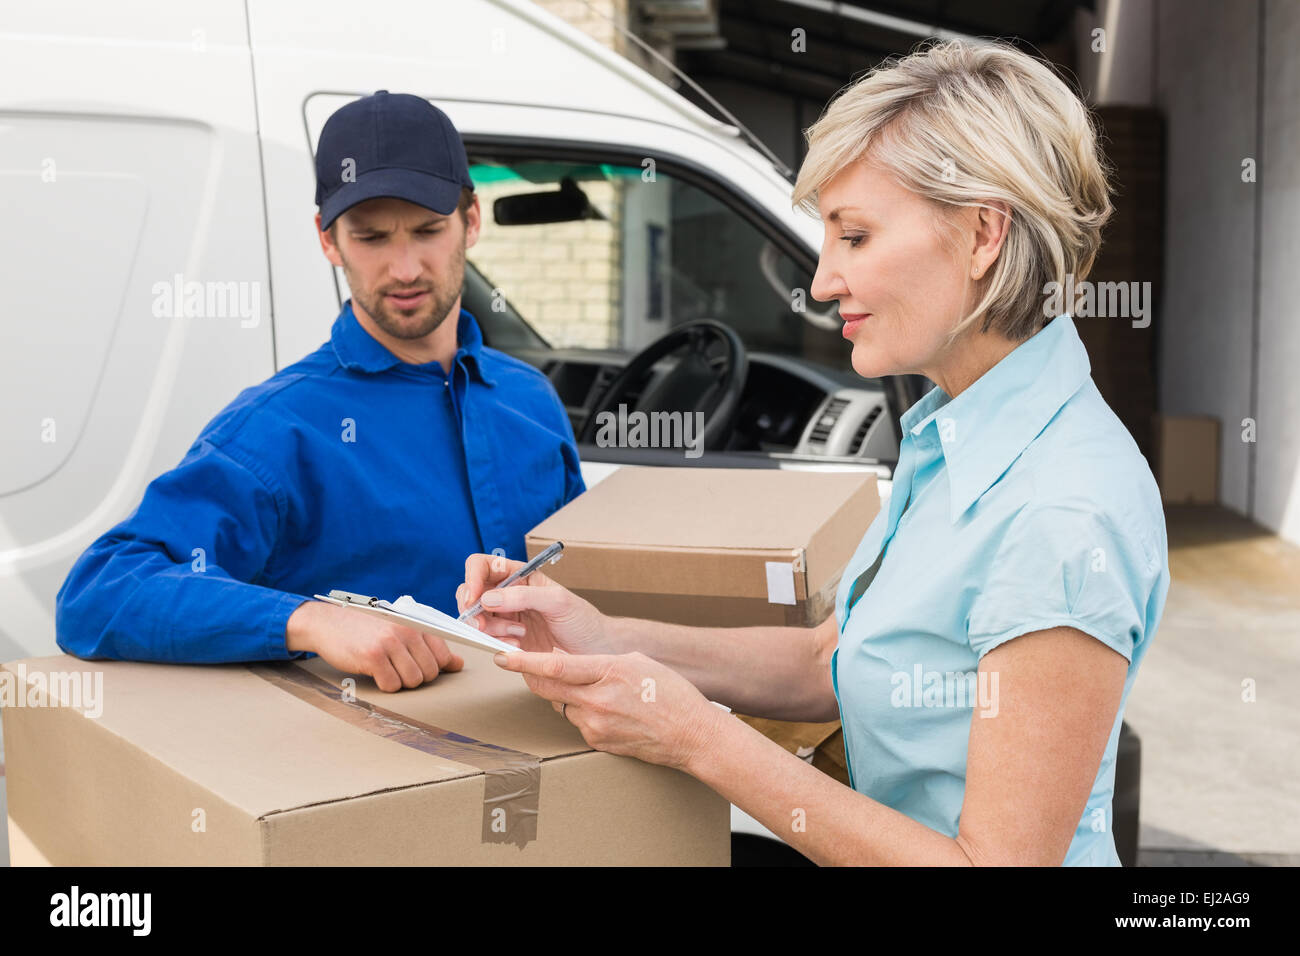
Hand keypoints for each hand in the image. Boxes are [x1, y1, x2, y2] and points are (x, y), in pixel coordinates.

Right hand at [285, 599, 462, 692]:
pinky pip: (392, 685)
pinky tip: (374, 673)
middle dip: (416, 677)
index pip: (444, 655)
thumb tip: (458, 664)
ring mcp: (390, 643)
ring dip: (400, 682)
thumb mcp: (400, 630)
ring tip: (386, 670)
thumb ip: (429, 646)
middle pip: (430, 672)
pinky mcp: (373, 656)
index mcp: (417, 624)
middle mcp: (407, 631)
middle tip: (397, 668)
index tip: (420, 667)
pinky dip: (384, 685)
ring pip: (413, 680)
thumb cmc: (366, 629)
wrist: (329, 622)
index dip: (435, 668)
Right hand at [457, 553, 609, 655]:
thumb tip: (488, 597)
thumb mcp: (558, 602)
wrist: (594, 651)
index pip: (484, 566)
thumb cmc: (583, 621)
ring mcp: (506, 617)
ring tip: (519, 636)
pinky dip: (495, 643)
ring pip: (476, 618)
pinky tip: (518, 646)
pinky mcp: (507, 639)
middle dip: (474, 609)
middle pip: (472, 592)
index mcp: (521, 576)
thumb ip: (524, 596)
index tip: (473, 597)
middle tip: (482, 623)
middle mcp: (509, 594)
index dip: (472, 577)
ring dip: (489, 628)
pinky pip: (487, 638)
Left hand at [493, 649, 724, 772]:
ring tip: (588, 687)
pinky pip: (577, 721)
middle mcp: (596, 702)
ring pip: (561, 704)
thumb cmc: (672, 694)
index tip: (502, 656)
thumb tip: (571, 659)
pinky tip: (602, 708)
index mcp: (608, 674)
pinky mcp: (597, 743)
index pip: (554, 666)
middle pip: (546, 688)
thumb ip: (601, 660)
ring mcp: (595, 726)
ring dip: (562, 693)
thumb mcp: (637, 662)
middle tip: (517, 663)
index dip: (523, 661)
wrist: (692, 735)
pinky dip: (580, 710)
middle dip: (528, 674)